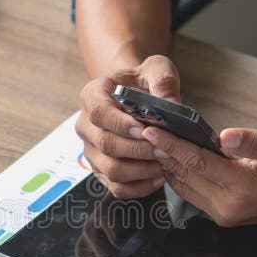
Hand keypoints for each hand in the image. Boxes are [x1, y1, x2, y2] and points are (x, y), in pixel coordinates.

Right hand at [76, 55, 180, 198]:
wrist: (132, 97)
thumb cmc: (142, 83)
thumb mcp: (155, 69)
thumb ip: (163, 80)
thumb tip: (171, 105)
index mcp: (92, 96)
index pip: (99, 113)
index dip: (121, 125)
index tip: (144, 130)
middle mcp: (85, 125)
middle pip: (106, 144)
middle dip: (138, 150)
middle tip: (166, 150)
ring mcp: (91, 150)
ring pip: (110, 170)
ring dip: (140, 171)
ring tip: (164, 164)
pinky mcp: (100, 170)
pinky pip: (116, 187)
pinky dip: (139, 187)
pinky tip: (159, 178)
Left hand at [141, 126, 256, 225]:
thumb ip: (256, 141)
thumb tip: (225, 136)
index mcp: (243, 187)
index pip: (196, 161)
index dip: (170, 144)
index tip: (150, 129)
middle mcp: (229, 205)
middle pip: (184, 175)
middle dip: (162, 152)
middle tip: (142, 130)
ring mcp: (225, 215)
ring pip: (184, 187)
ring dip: (167, 165)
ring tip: (152, 142)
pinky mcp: (224, 216)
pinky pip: (193, 194)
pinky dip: (180, 176)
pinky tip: (171, 159)